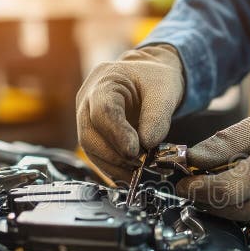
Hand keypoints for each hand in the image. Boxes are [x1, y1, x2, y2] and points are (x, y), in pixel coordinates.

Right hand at [76, 44, 183, 180]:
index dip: (117, 134)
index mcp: (104, 81)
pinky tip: (131, 173)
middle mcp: (87, 100)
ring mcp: (86, 118)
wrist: (146, 77)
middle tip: (140, 164)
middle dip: (114, 155)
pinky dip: (113, 167)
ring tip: (138, 172)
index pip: (102, 111)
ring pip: (90, 149)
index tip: (135, 151)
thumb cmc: (153, 79)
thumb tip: (148, 145)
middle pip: (89, 135)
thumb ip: (157, 116)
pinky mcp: (92, 134)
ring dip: (113, 165)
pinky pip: (96, 155)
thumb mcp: (163, 90)